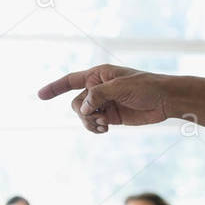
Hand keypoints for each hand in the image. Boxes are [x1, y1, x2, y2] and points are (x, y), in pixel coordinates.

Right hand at [38, 65, 171, 133]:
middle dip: (83, 112)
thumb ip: (99, 95)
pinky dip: (95, 128)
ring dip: (89, 122)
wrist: (165, 100)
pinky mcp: (111, 116)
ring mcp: (104, 103)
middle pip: (76, 103)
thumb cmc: (146, 86)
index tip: (39, 96)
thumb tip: (83, 108)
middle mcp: (98, 89)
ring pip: (83, 116)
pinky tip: (105, 129)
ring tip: (104, 125)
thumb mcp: (121, 87)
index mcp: (98, 75)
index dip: (54, 87)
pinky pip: (93, 124)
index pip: (71, 80)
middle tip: (99, 117)